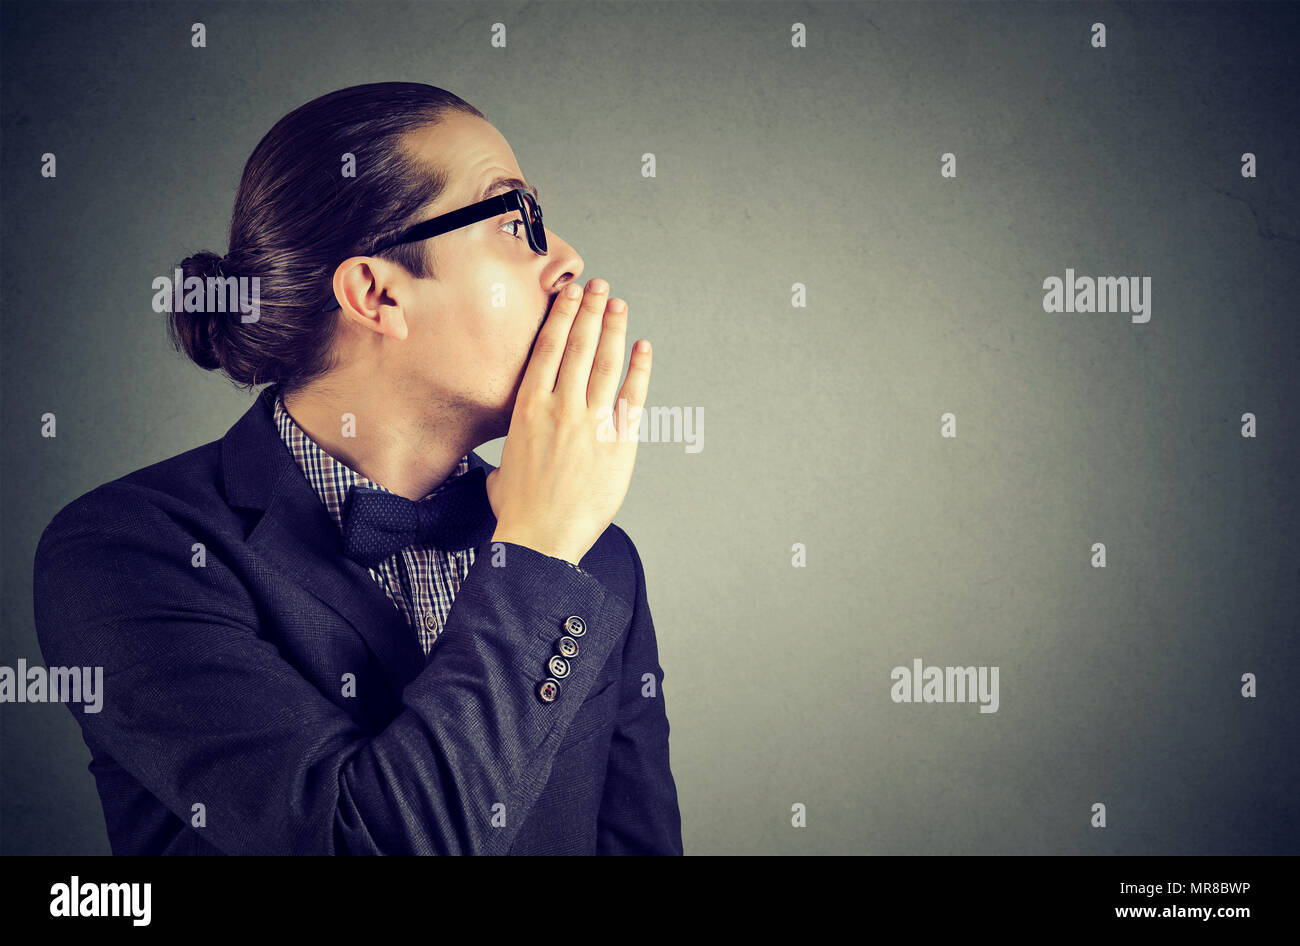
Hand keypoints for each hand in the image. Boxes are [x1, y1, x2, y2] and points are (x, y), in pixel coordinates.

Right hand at [484, 277, 650, 564]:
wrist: (540, 539)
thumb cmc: (519, 511)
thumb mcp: (502, 468)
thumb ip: (511, 450)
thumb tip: (505, 459)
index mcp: (529, 408)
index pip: (548, 348)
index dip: (563, 316)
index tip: (571, 294)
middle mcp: (561, 408)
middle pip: (580, 346)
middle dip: (591, 311)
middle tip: (600, 287)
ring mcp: (592, 423)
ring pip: (607, 363)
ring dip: (615, 329)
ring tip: (619, 305)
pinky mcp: (618, 443)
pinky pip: (633, 397)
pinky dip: (640, 369)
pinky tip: (643, 348)